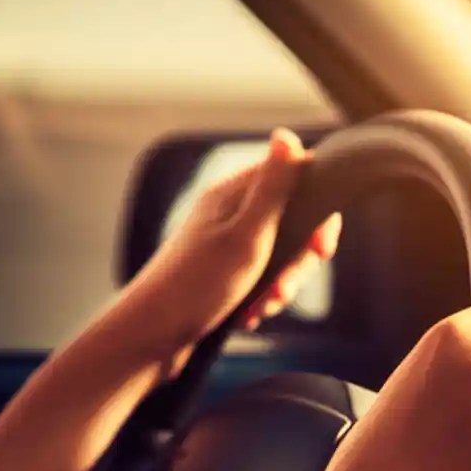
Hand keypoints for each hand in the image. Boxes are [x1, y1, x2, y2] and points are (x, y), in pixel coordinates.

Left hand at [122, 128, 341, 354]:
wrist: (150, 336)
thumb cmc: (196, 286)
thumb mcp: (246, 234)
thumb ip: (273, 188)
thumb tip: (287, 134)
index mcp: (235, 194)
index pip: (297, 181)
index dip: (319, 213)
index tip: (319, 249)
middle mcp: (232, 211)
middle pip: (295, 222)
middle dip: (298, 262)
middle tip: (283, 289)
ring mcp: (228, 241)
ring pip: (282, 254)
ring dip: (280, 286)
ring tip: (262, 308)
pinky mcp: (225, 269)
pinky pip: (263, 276)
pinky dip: (263, 297)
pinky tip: (248, 315)